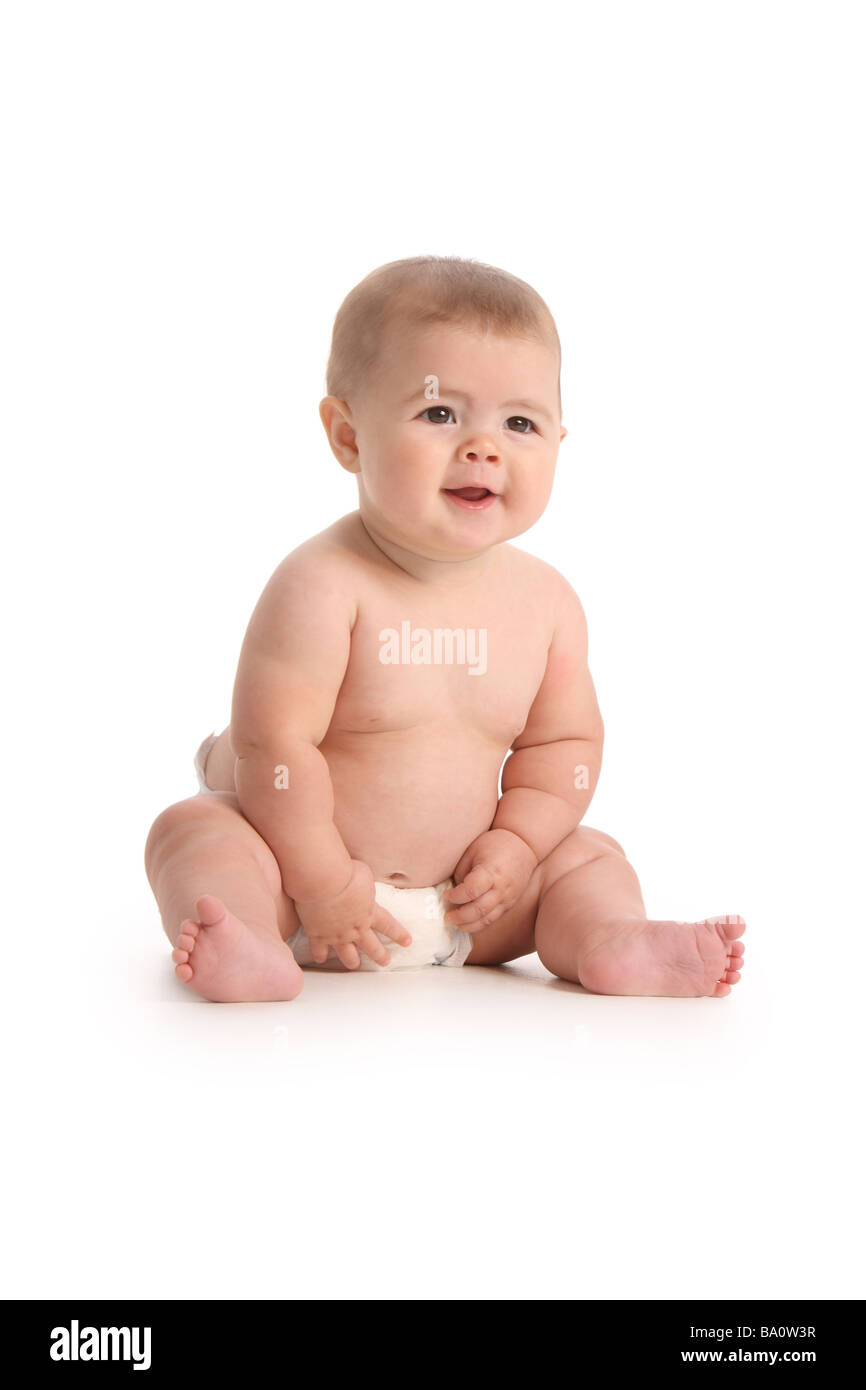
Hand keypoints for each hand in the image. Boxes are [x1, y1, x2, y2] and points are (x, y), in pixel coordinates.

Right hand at [293, 859, 411, 969]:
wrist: (323, 881)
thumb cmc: (345, 872)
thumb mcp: (364, 875)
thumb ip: (365, 884)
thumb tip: (363, 883)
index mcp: (370, 912)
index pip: (389, 926)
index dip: (399, 935)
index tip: (406, 942)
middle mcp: (356, 928)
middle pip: (372, 946)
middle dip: (380, 955)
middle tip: (385, 961)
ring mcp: (337, 934)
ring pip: (348, 955)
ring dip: (352, 961)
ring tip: (354, 966)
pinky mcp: (318, 935)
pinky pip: (319, 951)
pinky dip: (320, 956)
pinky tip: (320, 959)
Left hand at [442, 829, 537, 931]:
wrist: (525, 845)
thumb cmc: (495, 844)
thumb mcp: (473, 851)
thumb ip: (463, 874)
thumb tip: (453, 893)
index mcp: (491, 871)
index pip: (471, 891)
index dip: (455, 896)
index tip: (446, 895)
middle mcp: (502, 888)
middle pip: (479, 910)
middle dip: (460, 916)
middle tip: (447, 917)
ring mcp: (508, 898)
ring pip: (487, 919)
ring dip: (469, 925)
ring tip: (455, 923)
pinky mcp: (510, 903)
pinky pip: (493, 918)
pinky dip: (479, 923)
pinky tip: (468, 922)